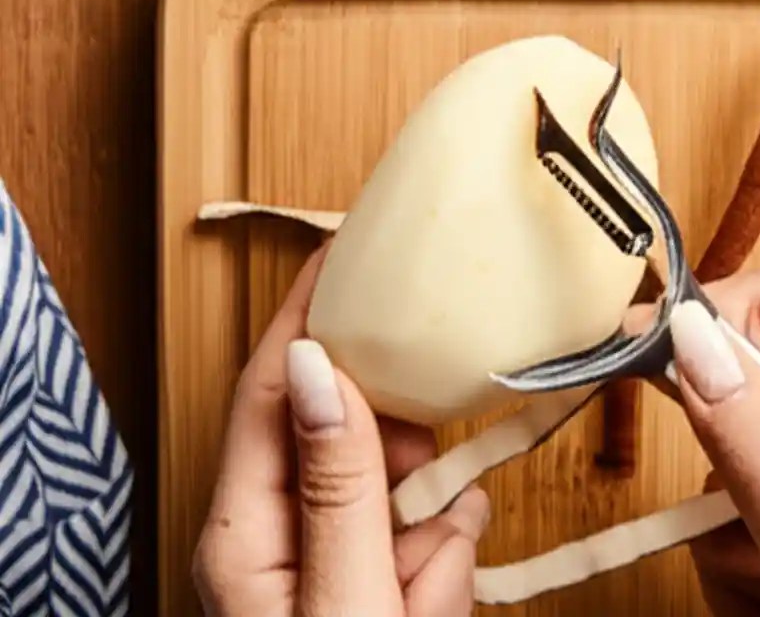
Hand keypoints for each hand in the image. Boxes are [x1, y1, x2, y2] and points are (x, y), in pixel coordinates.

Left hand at [192, 247, 489, 615]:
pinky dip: (442, 587)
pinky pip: (434, 547)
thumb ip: (341, 485)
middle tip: (424, 508)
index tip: (344, 252)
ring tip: (417, 611)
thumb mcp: (345, 602)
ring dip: (432, 555)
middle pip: (358, 448)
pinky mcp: (377, 586)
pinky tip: (426, 614)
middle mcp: (281, 540)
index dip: (305, 316)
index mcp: (245, 537)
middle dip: (407, 478)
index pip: (271, 393)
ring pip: (412, 503)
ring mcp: (332, 565)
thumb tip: (317, 367)